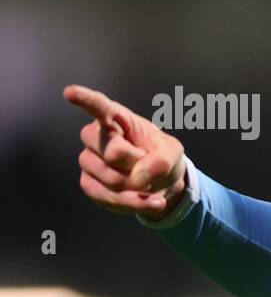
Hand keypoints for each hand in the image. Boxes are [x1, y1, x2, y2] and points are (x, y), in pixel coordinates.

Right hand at [64, 84, 186, 220]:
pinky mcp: (88, 183)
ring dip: (137, 187)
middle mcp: (96, 136)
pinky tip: (147, 200)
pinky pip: (108, 197)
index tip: (70, 93)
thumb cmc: (160, 157)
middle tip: (147, 163)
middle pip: (112, 152)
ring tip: (147, 182)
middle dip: (138, 165)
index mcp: (116, 118)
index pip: (99, 106)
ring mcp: (88, 160)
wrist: (159, 184)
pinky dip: (133, 202)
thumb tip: (141, 176)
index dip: (85, 100)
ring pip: (112, 179)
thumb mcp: (173, 153)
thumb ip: (164, 160)